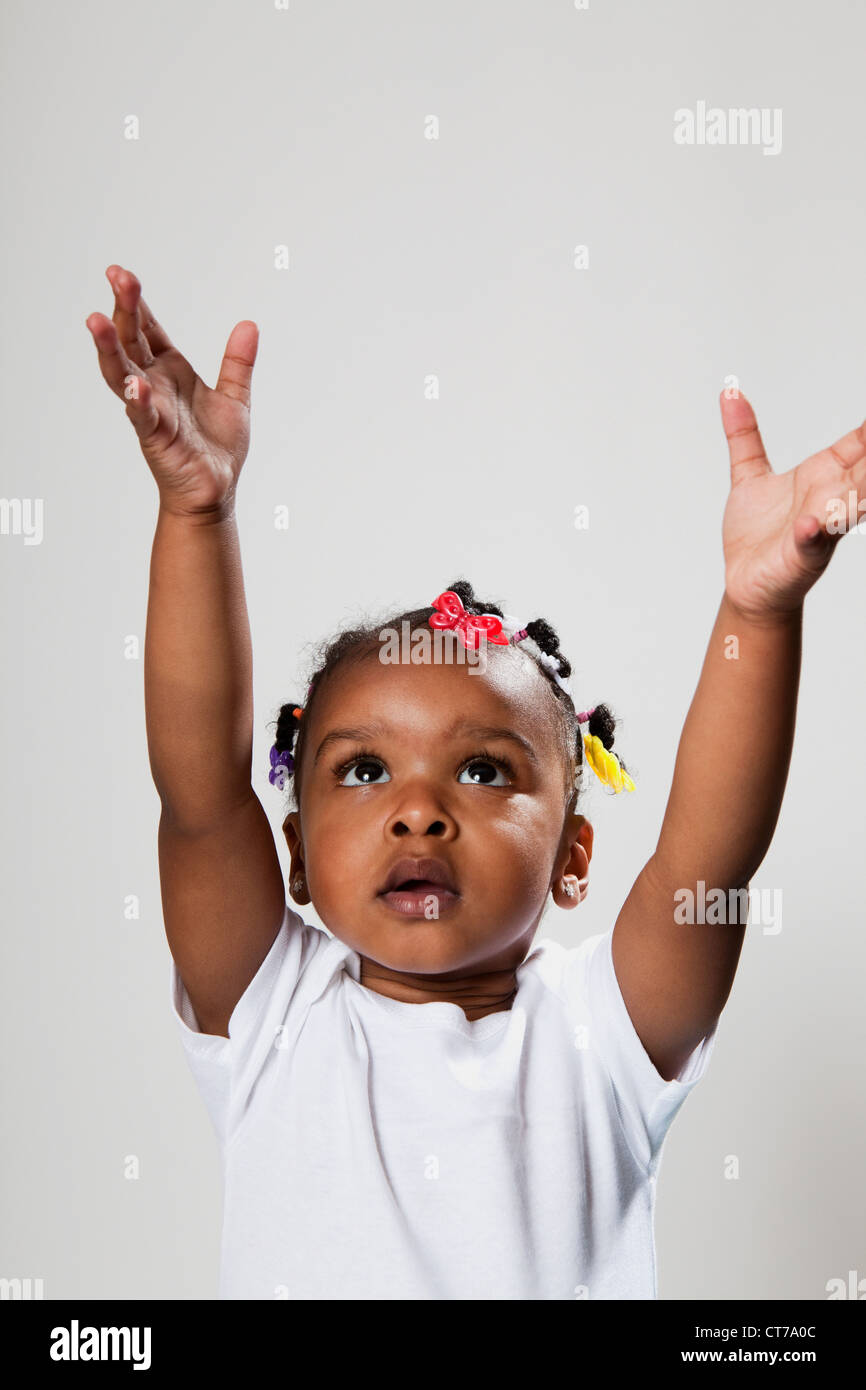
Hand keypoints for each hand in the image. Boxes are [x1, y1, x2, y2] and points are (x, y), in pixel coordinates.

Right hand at [86, 265, 258, 515]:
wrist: (215, 490)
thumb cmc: (216, 446)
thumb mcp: (235, 396)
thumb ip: (238, 362)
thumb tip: (249, 324)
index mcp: (170, 371)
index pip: (148, 329)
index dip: (136, 302)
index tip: (121, 273)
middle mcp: (154, 385)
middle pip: (132, 340)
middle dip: (124, 309)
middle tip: (117, 276)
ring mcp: (151, 409)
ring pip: (122, 373)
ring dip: (109, 348)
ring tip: (97, 321)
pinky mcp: (156, 436)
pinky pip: (142, 416)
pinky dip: (137, 400)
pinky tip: (133, 384)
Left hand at [719, 388, 864, 621]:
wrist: (746, 584)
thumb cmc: (756, 534)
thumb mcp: (748, 476)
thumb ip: (744, 435)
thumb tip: (729, 392)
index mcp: (824, 473)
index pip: (861, 441)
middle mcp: (830, 498)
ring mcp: (820, 527)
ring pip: (852, 503)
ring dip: (862, 488)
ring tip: (863, 474)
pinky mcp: (801, 556)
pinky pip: (811, 543)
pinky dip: (812, 533)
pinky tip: (811, 524)